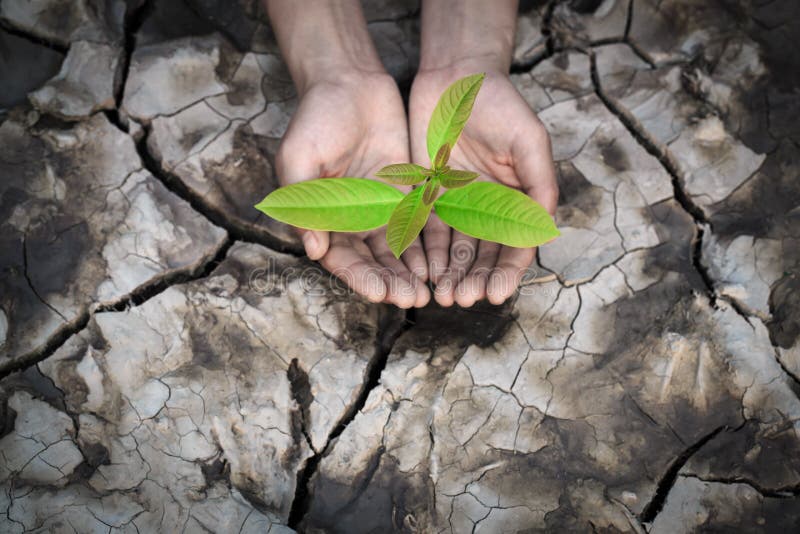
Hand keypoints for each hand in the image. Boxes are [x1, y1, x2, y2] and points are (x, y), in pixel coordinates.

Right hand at [276, 72, 429, 307]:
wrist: (350, 82)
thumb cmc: (316, 119)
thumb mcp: (299, 159)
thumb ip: (305, 203)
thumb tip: (315, 249)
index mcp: (323, 218)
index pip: (341, 259)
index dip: (360, 278)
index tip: (380, 292)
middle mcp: (352, 220)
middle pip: (372, 263)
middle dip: (391, 283)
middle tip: (411, 300)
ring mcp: (380, 209)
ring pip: (397, 252)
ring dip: (410, 274)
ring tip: (427, 293)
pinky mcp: (405, 194)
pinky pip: (417, 227)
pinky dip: (426, 248)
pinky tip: (438, 265)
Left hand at [409, 65, 558, 306]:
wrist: (457, 78)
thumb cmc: (501, 105)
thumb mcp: (529, 142)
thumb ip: (539, 184)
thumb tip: (544, 228)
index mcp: (516, 200)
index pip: (514, 246)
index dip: (507, 273)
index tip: (496, 293)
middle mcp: (487, 208)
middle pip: (482, 255)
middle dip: (475, 279)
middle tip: (463, 300)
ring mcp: (456, 204)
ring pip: (454, 250)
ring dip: (450, 274)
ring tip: (443, 296)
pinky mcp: (427, 195)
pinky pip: (426, 231)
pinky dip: (426, 253)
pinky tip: (423, 273)